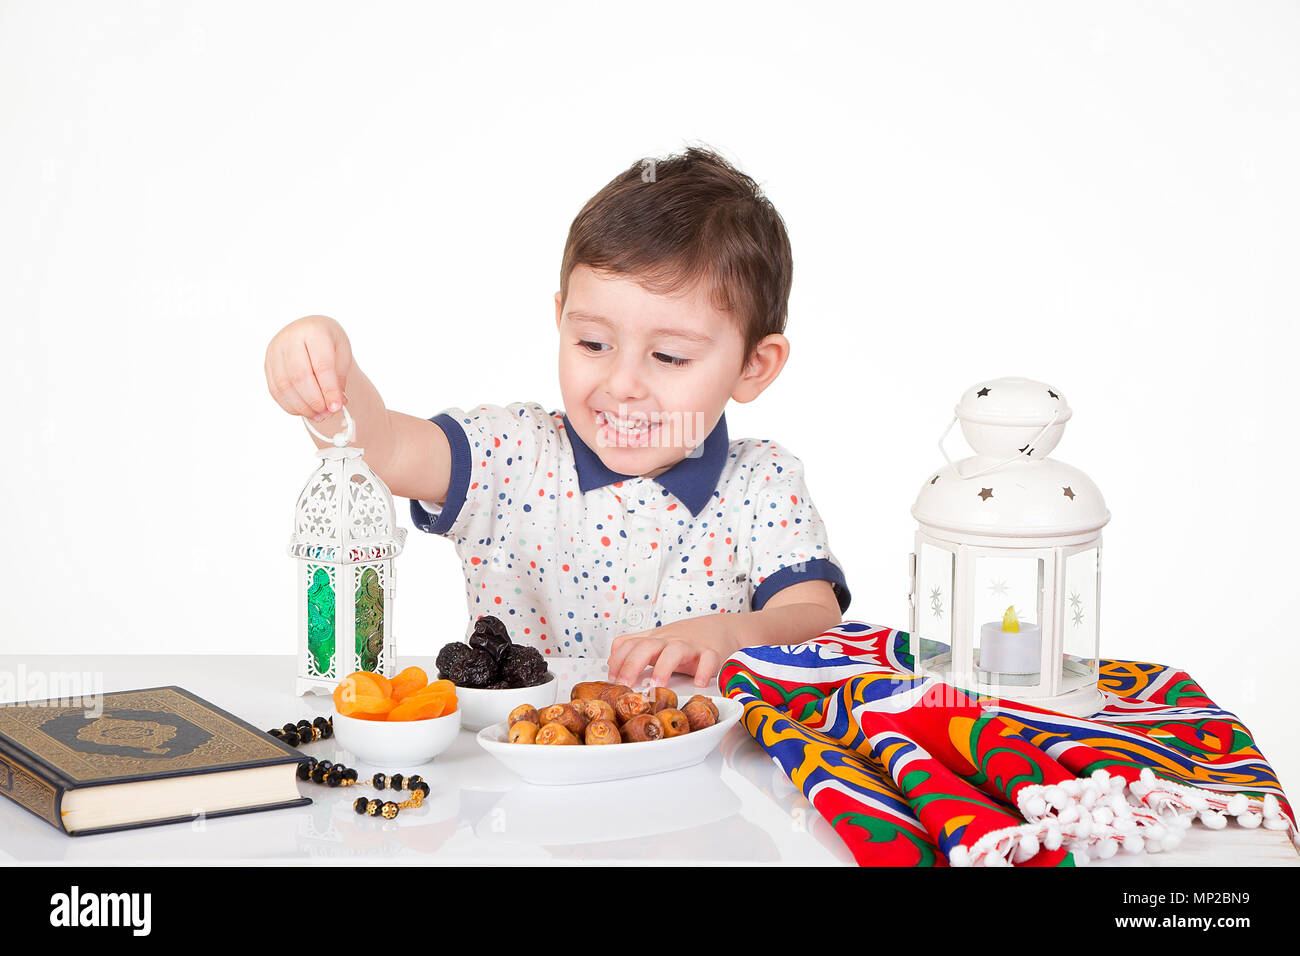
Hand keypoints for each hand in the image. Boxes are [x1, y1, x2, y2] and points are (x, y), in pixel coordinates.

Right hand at [264, 315, 352, 420]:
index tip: (336, 407)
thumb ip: (339, 378)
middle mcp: (290, 338)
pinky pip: (276, 390)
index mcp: (314, 331)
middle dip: (315, 400)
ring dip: (302, 406)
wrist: (309, 332)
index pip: (322, 365)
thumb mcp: (342, 354)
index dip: (329, 390)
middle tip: (327, 413)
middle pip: (299, 376)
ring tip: (318, 414)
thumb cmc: (328, 342)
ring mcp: (275, 351)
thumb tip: (334, 405)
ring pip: (284, 386)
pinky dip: (291, 405)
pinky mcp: (267, 364)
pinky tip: (304, 410)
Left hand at [607, 615, 739, 688]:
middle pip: (646, 646)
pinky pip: (709, 659)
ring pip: (675, 651)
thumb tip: (611, 662)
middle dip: (632, 665)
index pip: (628, 644)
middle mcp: (669, 641)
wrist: (721, 628)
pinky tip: (699, 683)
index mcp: (654, 640)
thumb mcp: (657, 641)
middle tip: (625, 686)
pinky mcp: (712, 652)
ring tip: (657, 686)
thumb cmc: (686, 639)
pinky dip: (704, 670)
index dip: (617, 661)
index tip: (612, 681)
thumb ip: (634, 648)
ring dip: (664, 668)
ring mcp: (691, 646)